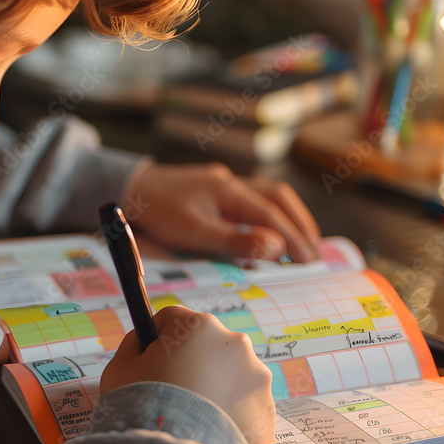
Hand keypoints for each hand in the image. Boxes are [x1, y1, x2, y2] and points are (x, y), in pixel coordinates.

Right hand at [100, 306, 275, 443]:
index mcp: (198, 326)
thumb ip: (134, 346)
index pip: (172, 319)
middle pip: (204, 346)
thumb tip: (143, 340)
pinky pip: (241, 407)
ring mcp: (256, 379)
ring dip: (210, 390)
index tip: (149, 358)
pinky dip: (226, 416)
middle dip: (188, 364)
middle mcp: (235, 345)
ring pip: (227, 377)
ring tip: (187, 419)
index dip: (156, 338)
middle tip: (168, 393)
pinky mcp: (266, 412)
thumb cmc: (142, 408)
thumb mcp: (120, 368)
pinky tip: (205, 432)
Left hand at [119, 161, 320, 261]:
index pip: (271, 215)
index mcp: (228, 191)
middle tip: (315, 252)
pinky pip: (249, 197)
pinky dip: (266, 213)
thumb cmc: (158, 213)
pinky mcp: (212, 187)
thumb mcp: (195, 233)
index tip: (310, 261)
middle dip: (300, 224)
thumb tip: (276, 248)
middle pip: (277, 198)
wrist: (128, 189)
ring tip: (300, 241)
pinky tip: (266, 229)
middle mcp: (230, 182)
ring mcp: (221, 182)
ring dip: (286, 216)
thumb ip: (234, 242)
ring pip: (265, 194)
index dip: (293, 238)